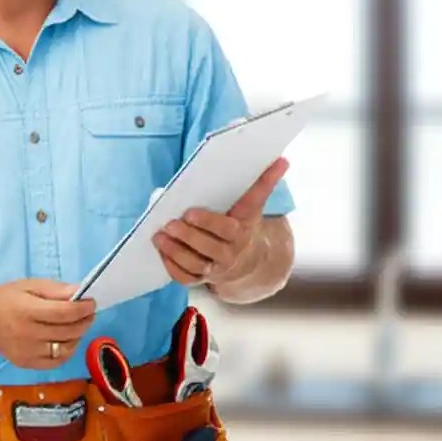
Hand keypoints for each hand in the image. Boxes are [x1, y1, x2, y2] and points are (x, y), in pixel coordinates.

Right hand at [0, 279, 96, 369]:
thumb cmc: (5, 299)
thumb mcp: (28, 285)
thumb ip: (54, 289)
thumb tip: (79, 293)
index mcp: (28, 311)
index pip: (65, 313)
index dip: (83, 308)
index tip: (91, 303)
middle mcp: (28, 334)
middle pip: (68, 331)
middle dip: (84, 321)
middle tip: (88, 313)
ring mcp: (27, 352)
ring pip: (65, 349)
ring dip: (77, 337)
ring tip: (77, 326)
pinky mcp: (26, 363)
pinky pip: (56, 362)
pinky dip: (66, 352)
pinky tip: (67, 341)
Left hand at [153, 157, 289, 285]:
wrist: (250, 261)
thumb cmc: (244, 225)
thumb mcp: (253, 207)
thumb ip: (263, 184)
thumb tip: (282, 160)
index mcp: (241, 234)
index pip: (226, 229)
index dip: (207, 222)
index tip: (189, 213)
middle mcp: (229, 254)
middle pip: (207, 248)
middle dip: (187, 237)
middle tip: (169, 224)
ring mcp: (215, 269)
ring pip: (195, 265)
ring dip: (175, 252)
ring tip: (159, 237)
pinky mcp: (203, 279)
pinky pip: (186, 279)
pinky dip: (172, 268)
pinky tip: (162, 253)